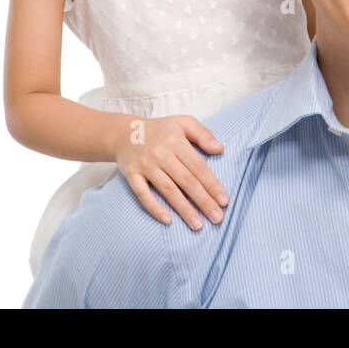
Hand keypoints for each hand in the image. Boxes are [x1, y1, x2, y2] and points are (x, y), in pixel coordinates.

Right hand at [114, 115, 228, 229]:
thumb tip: (220, 149)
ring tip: (197, 224)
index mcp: (176, 141)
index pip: (198, 167)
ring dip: (184, 209)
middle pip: (186, 181)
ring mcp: (145, 166)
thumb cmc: (160, 130)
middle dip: (203, 201)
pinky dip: (154, 207)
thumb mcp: (183, 123)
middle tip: (217, 218)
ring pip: (168, 190)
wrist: (124, 133)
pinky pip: (142, 194)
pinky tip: (167, 220)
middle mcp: (161, 154)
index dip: (212, 185)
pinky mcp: (131, 175)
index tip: (224, 201)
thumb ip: (203, 134)